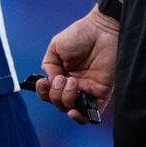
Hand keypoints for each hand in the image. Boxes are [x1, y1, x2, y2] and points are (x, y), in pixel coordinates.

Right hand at [33, 8, 118, 123]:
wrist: (102, 29)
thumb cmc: (80, 34)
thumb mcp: (56, 47)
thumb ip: (49, 67)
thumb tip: (51, 83)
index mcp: (61, 74)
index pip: (49, 93)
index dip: (43, 92)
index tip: (44, 82)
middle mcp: (74, 85)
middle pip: (58, 103)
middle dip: (55, 94)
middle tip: (62, 78)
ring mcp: (87, 90)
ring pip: (71, 109)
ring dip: (66, 99)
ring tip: (72, 82)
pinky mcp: (101, 92)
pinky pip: (91, 114)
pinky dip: (81, 117)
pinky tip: (74, 110)